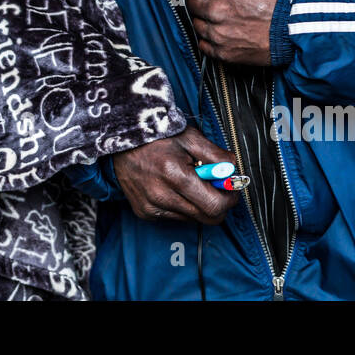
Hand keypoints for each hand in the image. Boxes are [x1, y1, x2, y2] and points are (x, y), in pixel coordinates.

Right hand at [111, 125, 237, 223]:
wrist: (121, 140)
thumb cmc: (157, 136)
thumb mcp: (190, 137)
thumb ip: (216, 156)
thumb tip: (233, 171)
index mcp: (175, 175)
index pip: (214, 205)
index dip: (229, 199)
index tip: (230, 189)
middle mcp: (161, 196)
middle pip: (206, 218)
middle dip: (217, 204)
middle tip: (214, 186)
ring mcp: (151, 207)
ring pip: (191, 218)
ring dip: (197, 204)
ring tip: (188, 182)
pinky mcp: (144, 212)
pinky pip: (174, 217)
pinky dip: (180, 205)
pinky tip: (172, 187)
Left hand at [183, 0, 283, 65]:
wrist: (297, 27)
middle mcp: (216, 9)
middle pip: (191, 4)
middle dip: (201, 1)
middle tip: (217, 2)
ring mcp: (219, 33)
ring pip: (197, 25)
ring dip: (205, 20)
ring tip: (225, 18)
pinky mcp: (224, 52)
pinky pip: (203, 45)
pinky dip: (210, 39)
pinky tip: (224, 33)